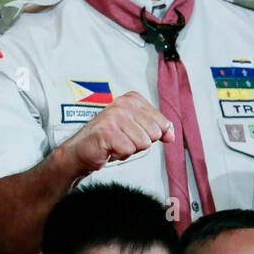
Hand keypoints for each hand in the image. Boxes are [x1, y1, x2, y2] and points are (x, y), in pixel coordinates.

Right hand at [60, 91, 174, 173]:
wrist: (82, 150)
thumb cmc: (109, 139)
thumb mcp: (137, 130)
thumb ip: (157, 129)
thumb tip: (171, 136)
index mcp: (132, 99)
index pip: (162, 122)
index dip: (152, 134)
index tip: (135, 133)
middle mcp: (123, 104)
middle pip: (154, 133)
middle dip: (140, 142)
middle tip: (123, 139)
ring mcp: (114, 116)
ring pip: (143, 142)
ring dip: (130, 149)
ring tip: (116, 143)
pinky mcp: (107, 131)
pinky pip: (130, 149)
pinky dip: (120, 154)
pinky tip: (109, 148)